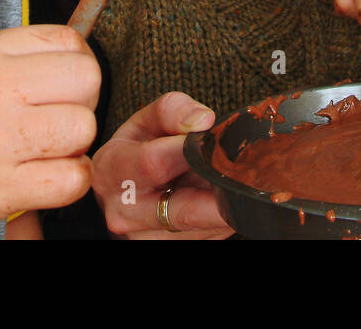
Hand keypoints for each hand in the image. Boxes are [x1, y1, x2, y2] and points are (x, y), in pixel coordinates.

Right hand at [0, 24, 100, 237]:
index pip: (67, 40)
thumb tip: (65, 65)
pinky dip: (64, 186)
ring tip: (38, 157)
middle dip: (80, 105)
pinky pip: (71, 179)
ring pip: (84, 128)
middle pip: (87, 79)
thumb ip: (4, 64)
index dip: (74, 68)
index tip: (59, 90)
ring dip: (72, 149)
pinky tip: (36, 185)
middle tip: (52, 126)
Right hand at [91, 92, 232, 238]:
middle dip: (220, 192)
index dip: (190, 149)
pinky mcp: (168, 250)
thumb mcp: (145, 121)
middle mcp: (124, 213)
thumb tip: (204, 120)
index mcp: (112, 171)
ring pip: (202, 227)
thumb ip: (171, 110)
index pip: (155, 162)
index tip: (216, 138)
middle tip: (247, 176)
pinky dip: (222, 217)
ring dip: (224, 204)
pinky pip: (209, 236)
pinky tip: (220, 198)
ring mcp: (147, 239)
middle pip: (184, 211)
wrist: (124, 192)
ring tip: (232, 180)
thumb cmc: (137, 149)